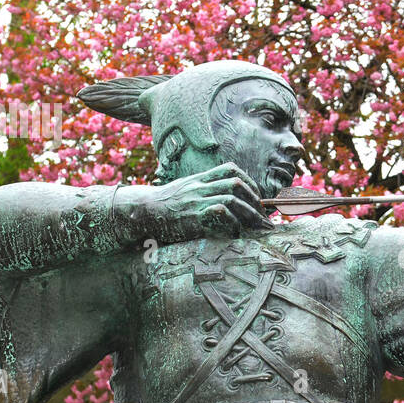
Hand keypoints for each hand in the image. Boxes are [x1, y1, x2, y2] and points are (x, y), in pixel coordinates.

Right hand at [114, 162, 272, 244]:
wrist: (140, 212)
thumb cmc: (163, 206)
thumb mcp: (184, 192)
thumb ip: (202, 192)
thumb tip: (225, 205)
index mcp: (199, 179)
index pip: (230, 170)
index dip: (249, 182)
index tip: (257, 198)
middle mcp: (199, 186)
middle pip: (236, 184)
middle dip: (255, 200)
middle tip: (263, 217)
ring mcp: (196, 199)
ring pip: (233, 197)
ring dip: (250, 213)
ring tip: (258, 227)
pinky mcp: (192, 215)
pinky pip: (220, 211)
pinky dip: (232, 222)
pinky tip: (235, 232)